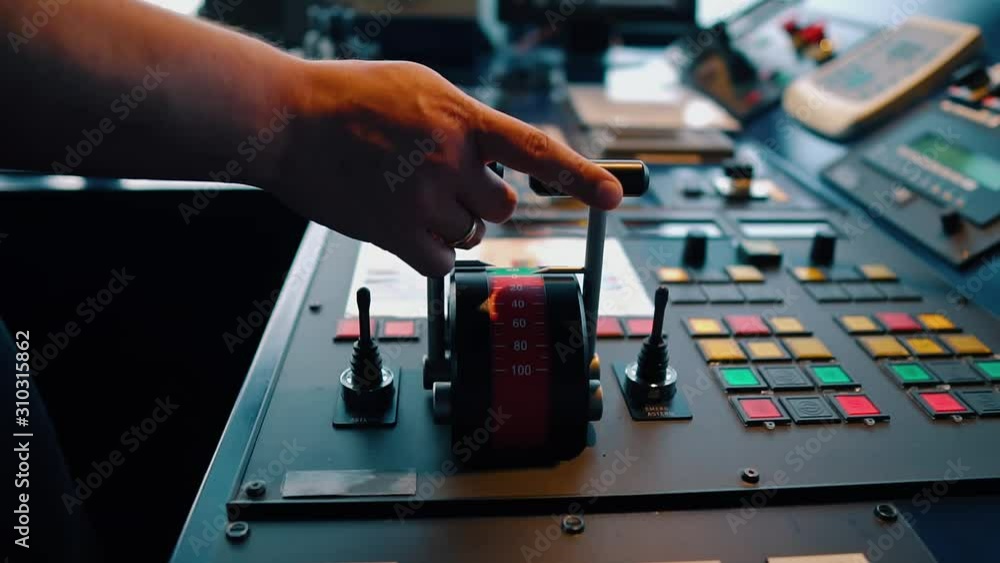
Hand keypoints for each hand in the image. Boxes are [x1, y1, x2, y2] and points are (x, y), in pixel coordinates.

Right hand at [262, 60, 623, 275]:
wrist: (286, 119)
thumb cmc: (348, 97)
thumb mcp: (420, 87)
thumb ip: (466, 120)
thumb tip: (499, 155)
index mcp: (461, 118)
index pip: (537, 150)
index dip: (580, 175)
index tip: (613, 196)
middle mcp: (450, 159)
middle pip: (503, 206)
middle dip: (481, 200)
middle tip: (444, 184)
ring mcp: (424, 199)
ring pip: (471, 234)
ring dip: (451, 223)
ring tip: (409, 196)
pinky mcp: (396, 233)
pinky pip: (442, 261)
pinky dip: (430, 251)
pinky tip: (402, 224)